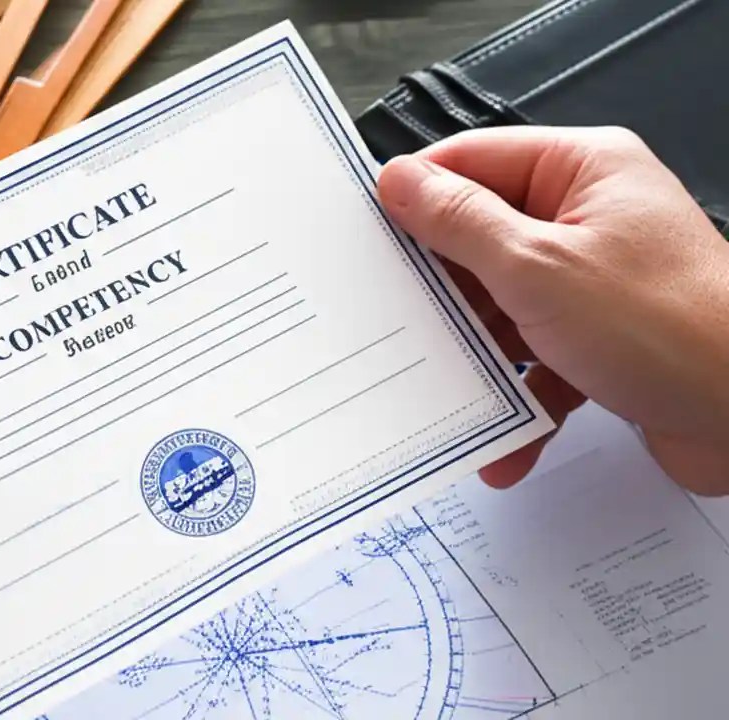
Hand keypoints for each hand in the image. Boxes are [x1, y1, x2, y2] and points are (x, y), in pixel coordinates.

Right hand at [376, 125, 728, 494]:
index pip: (474, 161)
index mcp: (583, 171)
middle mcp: (591, 216)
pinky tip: (502, 440)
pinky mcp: (602, 338)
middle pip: (482, 238)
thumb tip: (401, 180)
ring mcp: (596, 279)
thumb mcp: (537, 268)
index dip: (418, 196)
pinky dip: (517, 396)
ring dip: (478, 356)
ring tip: (452, 388)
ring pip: (503, 306)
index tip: (369, 235)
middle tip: (401, 320)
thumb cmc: (671, 329)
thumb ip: (460, 221)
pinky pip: (537, 358)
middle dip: (445, 291)